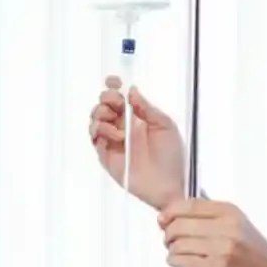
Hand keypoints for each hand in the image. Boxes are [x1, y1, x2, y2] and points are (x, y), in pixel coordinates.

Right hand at [88, 76, 186, 209]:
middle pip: (103, 104)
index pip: (119, 97)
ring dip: (102, 115)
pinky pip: (94, 138)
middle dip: (107, 98)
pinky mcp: (106, 156)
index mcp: (137, 117)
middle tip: (118, 104)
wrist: (169, 185)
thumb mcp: (165, 125)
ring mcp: (113, 141)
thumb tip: (132, 90)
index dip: (113, 86)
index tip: (114, 81)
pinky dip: (101, 131)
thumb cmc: (172, 157)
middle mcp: (122, 126)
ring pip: (95, 119)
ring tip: (119, 127)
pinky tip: (117, 137)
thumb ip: (147, 108)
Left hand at [159, 198, 266, 266]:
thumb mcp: (236, 224)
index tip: (162, 218)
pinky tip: (179, 261)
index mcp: (230, 212)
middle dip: (168, 233)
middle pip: (180, 224)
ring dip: (172, 249)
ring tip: (176, 252)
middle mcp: (227, 227)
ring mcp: (223, 248)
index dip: (170, 211)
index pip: (189, 204)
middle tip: (169, 239)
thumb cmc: (251, 253)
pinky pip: (184, 260)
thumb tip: (174, 212)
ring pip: (179, 244)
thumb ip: (209, 216)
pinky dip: (175, 261)